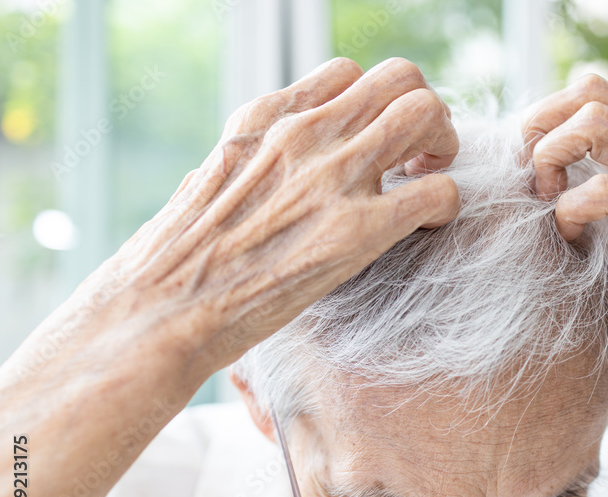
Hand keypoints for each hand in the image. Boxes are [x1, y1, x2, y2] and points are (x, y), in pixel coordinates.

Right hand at [107, 57, 459, 374]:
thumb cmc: (174, 260)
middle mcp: (302, 133)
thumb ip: (250, 163)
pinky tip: (426, 228)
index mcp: (264, 118)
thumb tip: (263, 171)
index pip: (346, 74)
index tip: (374, 144)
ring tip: (429, 183)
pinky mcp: (357, 231)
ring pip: (425, 113)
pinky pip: (438, 192)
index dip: (373, 106)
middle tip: (417, 159)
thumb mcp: (208, 181)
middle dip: (422, 116)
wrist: (161, 311)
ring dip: (444, 146)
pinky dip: (447, 206)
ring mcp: (332, 177)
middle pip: (399, 79)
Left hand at [522, 75, 607, 366]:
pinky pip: (604, 192)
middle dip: (540, 132)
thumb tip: (575, 185)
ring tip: (549, 206)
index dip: (549, 118)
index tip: (531, 164)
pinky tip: (570, 237)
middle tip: (532, 182)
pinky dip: (570, 210)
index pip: (596, 92)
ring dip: (551, 161)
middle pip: (588, 96)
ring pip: (593, 127)